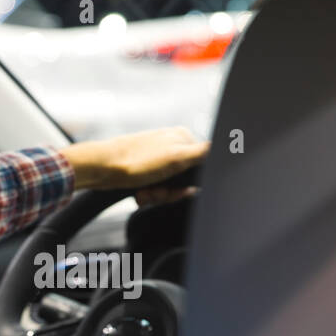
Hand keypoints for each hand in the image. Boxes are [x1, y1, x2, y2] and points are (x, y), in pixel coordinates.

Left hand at [59, 127, 207, 191]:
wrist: (102, 168)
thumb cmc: (136, 161)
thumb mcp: (176, 157)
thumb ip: (204, 153)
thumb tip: (233, 143)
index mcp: (182, 139)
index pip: (201, 168)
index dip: (189, 184)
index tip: (176, 188)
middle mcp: (171, 146)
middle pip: (184, 180)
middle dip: (169, 192)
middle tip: (156, 191)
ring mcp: (156, 158)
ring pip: (168, 188)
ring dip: (157, 196)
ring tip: (144, 193)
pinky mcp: (144, 170)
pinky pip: (155, 189)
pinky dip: (148, 195)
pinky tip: (139, 194)